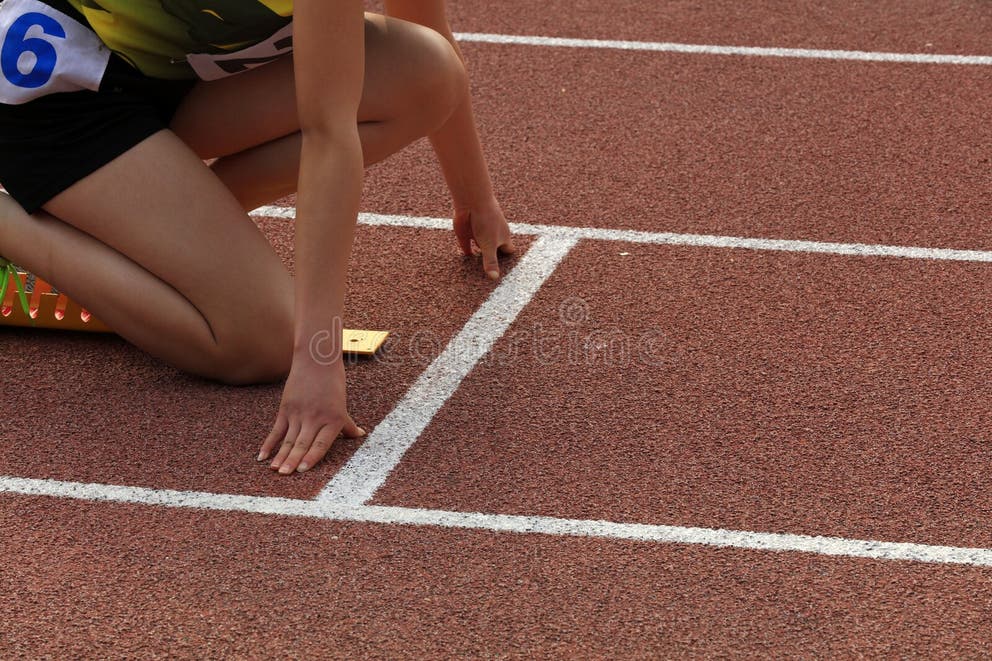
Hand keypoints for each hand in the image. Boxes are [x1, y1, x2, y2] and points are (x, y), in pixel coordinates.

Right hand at [257, 356, 364, 473]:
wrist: (316, 361)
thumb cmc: (333, 383)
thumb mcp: (342, 404)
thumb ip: (347, 424)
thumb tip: (360, 435)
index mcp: (333, 419)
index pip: (321, 443)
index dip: (312, 457)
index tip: (303, 469)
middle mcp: (315, 418)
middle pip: (302, 443)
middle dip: (293, 460)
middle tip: (285, 475)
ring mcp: (298, 413)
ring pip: (288, 439)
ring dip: (281, 456)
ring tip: (275, 470)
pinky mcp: (286, 408)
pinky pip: (276, 430)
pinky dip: (269, 444)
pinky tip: (263, 456)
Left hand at [453, 196, 516, 279]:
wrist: (471, 201)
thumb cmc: (486, 220)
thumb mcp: (489, 244)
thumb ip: (490, 261)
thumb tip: (494, 278)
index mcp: (502, 238)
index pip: (508, 250)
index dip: (508, 260)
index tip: (506, 270)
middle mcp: (491, 236)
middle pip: (494, 251)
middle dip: (493, 261)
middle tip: (490, 276)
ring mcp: (479, 235)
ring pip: (480, 249)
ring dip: (479, 258)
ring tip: (476, 275)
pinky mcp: (466, 234)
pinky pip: (466, 247)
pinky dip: (466, 253)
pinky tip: (465, 262)